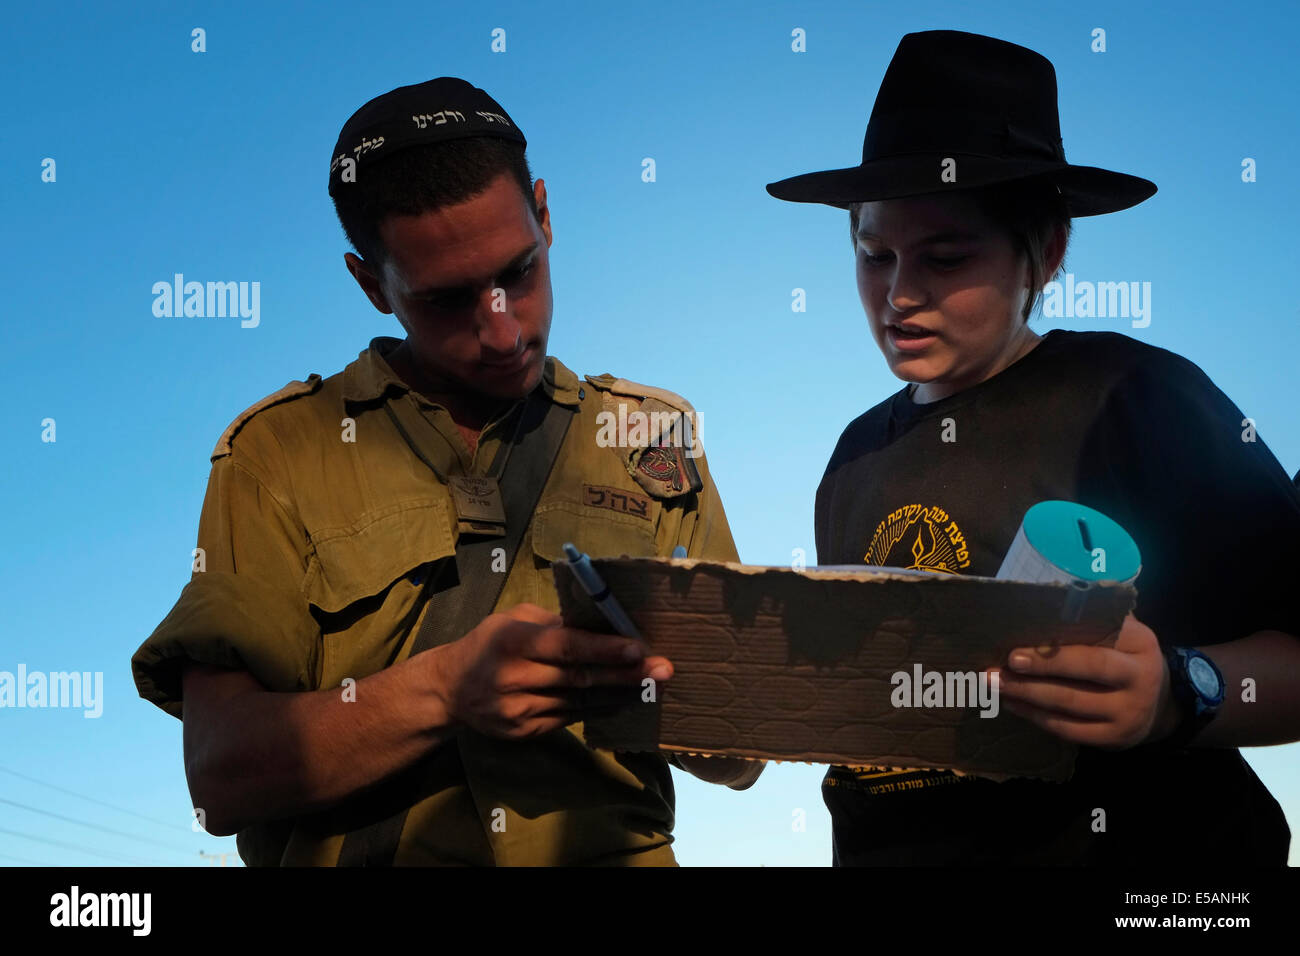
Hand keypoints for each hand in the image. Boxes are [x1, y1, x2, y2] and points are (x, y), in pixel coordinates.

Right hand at [429, 603, 672, 739]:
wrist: (450, 691)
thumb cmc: (489, 643)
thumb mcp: (513, 620)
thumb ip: (553, 623)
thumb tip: (600, 623)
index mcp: (513, 641)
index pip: (567, 647)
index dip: (605, 649)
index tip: (640, 649)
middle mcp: (516, 678)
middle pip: (580, 678)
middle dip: (627, 676)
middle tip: (664, 671)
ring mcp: (520, 710)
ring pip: (581, 702)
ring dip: (620, 694)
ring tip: (654, 686)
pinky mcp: (526, 732)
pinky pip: (571, 717)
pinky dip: (600, 708)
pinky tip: (623, 699)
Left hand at [988, 612, 1177, 749]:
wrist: (1159, 706)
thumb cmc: (1124, 658)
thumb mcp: (1122, 634)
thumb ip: (1092, 620)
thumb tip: (1040, 603)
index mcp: (1140, 645)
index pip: (1100, 638)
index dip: (1063, 641)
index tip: (1025, 640)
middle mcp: (1140, 679)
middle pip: (1086, 669)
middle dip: (1043, 665)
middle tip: (1006, 661)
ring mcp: (1128, 713)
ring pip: (1070, 703)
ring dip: (1027, 692)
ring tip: (995, 682)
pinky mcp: (1112, 739)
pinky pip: (1067, 728)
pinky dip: (1035, 716)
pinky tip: (1011, 704)